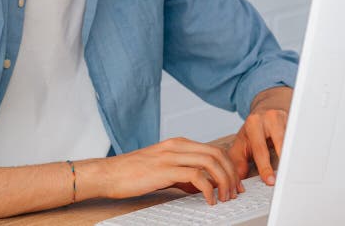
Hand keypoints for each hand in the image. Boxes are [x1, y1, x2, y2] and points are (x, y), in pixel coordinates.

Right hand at [100, 137, 242, 204]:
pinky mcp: (165, 169)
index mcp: (178, 143)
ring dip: (223, 182)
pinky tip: (208, 200)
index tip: (235, 183)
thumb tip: (201, 186)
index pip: (214, 149)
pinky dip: (209, 189)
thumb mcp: (163, 170)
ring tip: (224, 198)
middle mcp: (177, 146)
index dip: (229, 167)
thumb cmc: (132, 174)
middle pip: (217, 154)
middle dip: (231, 174)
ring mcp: (171, 156)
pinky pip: (197, 176)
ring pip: (211, 162)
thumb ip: (183, 174)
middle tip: (235, 192)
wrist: (109, 174)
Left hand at [228, 86, 291, 185]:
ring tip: (297, 172)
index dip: (265, 167)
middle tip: (286, 178)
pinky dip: (300, 150)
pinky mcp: (296, 121)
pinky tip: (302, 161)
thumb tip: (238, 179)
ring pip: (292, 140)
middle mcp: (270, 117)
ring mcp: (285, 117)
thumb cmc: (254, 129)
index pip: (260, 149)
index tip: (270, 181)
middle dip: (284, 162)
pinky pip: (299, 138)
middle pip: (281, 143)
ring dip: (295, 156)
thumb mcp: (241, 142)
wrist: (266, 109)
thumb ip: (238, 160)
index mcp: (254, 123)